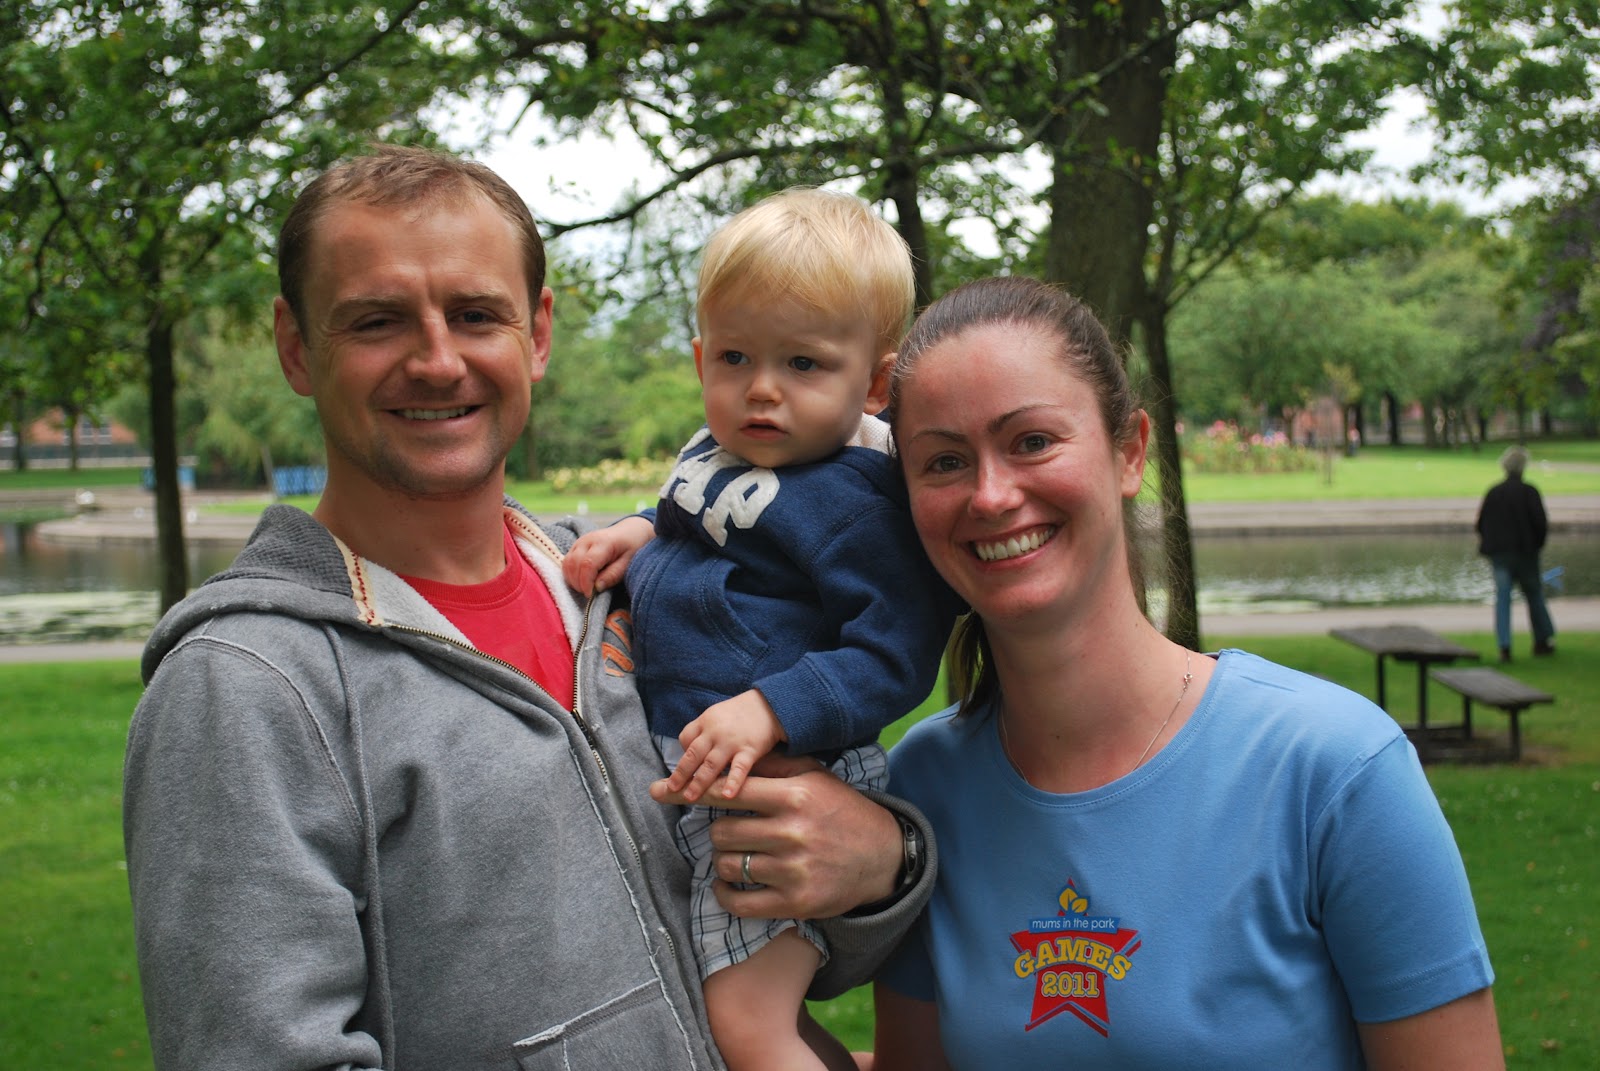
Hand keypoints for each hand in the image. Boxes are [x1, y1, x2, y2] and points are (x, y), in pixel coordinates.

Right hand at [561, 516, 654, 594]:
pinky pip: (566, 562)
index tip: (590, 594)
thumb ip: (613, 575)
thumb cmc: (632, 547)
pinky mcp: (575, 546)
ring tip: (585, 588)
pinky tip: (581, 581)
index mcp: (603, 542)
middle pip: (573, 564)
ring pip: (567, 563)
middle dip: (578, 583)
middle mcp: (587, 540)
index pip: (587, 564)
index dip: (586, 582)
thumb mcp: (629, 563)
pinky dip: (570, 574)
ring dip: (572, 580)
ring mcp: (579, 542)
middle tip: (589, 593)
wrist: (629, 531)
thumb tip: (597, 587)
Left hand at [652, 753, 901, 919]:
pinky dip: (725, 894)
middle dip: (718, 832)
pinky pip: (739, 902)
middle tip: (730, 833)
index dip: (691, 791)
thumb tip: (728, 759)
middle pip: (721, 832)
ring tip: (734, 857)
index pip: (728, 792)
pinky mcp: (795, 903)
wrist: (883, 856)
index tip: (659, 790)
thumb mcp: (814, 777)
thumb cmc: (841, 811)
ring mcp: (793, 870)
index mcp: (794, 795)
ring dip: (721, 862)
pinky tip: (728, 885)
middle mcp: (792, 831)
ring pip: (726, 865)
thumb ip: (773, 767)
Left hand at [666, 689, 783, 801]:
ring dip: (699, 782)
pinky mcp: (749, 750)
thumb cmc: (743, 712)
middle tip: (671, 789)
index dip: (681, 753)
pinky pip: (739, 769)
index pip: (685, 738)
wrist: (771, 704)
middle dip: (681, 773)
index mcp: (705, 721)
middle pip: (693, 755)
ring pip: (710, 764)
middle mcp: (714, 732)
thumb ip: (705, 730)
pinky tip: (727, 795)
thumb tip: (692, 751)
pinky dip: (732, 782)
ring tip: (690, 797)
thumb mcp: (718, 713)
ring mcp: (731, 742)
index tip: (682, 768)